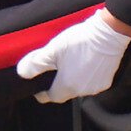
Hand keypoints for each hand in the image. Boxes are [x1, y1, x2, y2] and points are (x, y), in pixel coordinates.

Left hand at [15, 10, 130, 102]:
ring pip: (78, 87)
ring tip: (71, 62)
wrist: (109, 33)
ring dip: (73, 79)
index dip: (43, 92)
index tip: (39, 85)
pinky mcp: (106, 81)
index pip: (50, 97)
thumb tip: (22, 73)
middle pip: (65, 92)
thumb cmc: (79, 41)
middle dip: (58, 83)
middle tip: (55, 67)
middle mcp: (82, 91)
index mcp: (66, 86)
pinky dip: (86, 76)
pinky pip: (91, 82)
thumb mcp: (53, 50)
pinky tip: (86, 62)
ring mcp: (95, 87)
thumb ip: (36, 64)